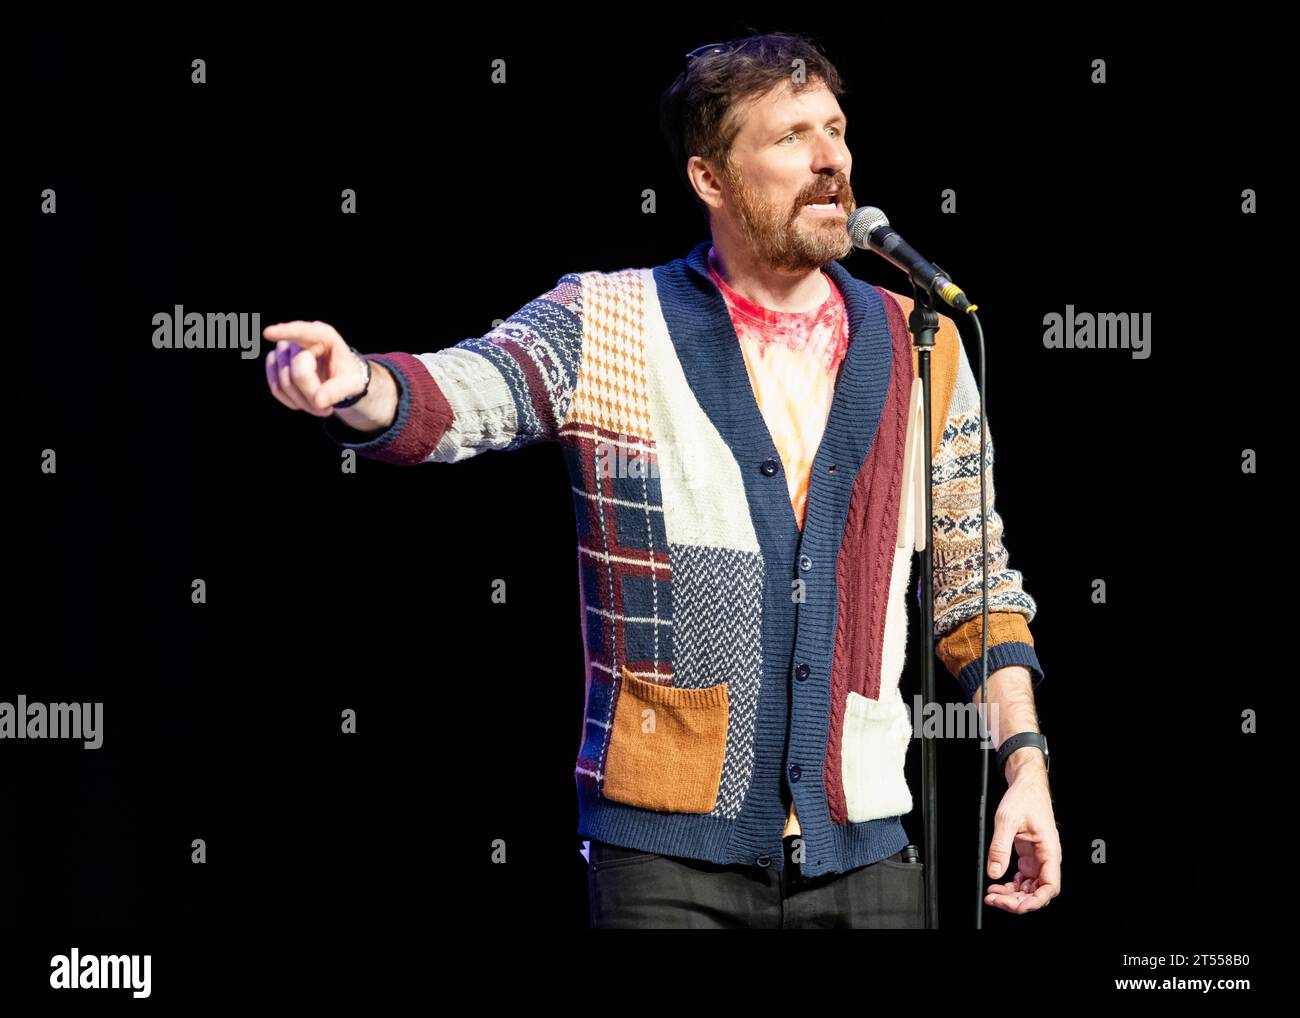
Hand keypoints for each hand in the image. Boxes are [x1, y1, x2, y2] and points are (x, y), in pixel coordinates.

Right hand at [262, 320, 366, 415]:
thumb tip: (318, 401)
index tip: (268, 333)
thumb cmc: (348, 377)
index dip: (285, 332)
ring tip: (320, 406)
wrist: (339, 382)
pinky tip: (306, 402)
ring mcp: (284, 350)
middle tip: (328, 408)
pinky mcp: (275, 364)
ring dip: (302, 401)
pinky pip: (276, 388)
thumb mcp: (353, 384)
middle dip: (311, 394)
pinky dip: (291, 402)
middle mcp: (300, 339)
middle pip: (297, 372)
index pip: (302, 332)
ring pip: (283, 382)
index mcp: (324, 335)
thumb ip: (338, 391)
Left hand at [985, 764, 1060, 913]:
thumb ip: (1000, 846)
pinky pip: (1024, 878)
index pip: (1049, 886)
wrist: (1026, 786)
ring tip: (992, 894)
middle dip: (1017, 900)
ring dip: (1012, 895)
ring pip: (1030, 887)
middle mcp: (1047, 857)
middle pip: (1038, 892)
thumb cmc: (1025, 798)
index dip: (1034, 901)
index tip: (1015, 905)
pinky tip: (998, 883)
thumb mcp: (1006, 820)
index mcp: (1049, 850)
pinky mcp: (1030, 856)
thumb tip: (994, 871)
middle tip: (994, 899)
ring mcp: (1038, 858)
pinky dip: (1012, 884)